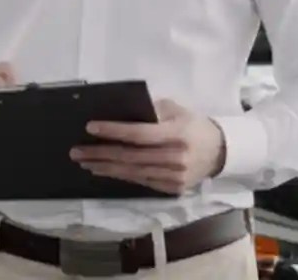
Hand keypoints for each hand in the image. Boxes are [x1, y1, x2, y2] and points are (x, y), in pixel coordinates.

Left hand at [70, 99, 226, 195]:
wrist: (220, 152)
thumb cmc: (194, 125)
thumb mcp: (177, 110)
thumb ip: (152, 110)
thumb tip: (122, 112)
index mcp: (176, 133)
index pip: (139, 134)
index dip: (113, 131)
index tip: (90, 127)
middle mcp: (175, 157)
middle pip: (130, 156)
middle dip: (100, 153)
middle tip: (77, 151)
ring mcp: (173, 176)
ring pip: (132, 172)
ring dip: (105, 167)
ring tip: (85, 161)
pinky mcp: (171, 188)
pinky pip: (140, 181)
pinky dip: (120, 175)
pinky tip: (104, 170)